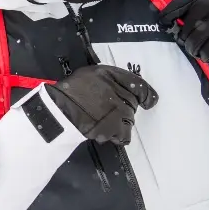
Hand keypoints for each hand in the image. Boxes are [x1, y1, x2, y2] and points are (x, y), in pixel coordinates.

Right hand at [44, 64, 158, 144]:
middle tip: (107, 109)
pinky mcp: (115, 129)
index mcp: (113, 76)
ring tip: (102, 120)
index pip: (139, 85)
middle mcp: (120, 93)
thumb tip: (127, 86)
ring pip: (129, 119)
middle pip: (134, 104)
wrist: (60, 111)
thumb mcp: (90, 74)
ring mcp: (119, 112)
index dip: (147, 94)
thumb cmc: (72, 91)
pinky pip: (124, 135)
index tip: (148, 101)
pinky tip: (105, 130)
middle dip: (125, 107)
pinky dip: (117, 135)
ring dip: (120, 122)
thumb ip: (110, 78)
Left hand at [157, 0, 208, 74]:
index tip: (188, 35)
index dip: (184, 34)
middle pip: (194, 43)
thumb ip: (179, 6)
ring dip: (203, 56)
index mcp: (206, 4)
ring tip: (208, 49)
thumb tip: (162, 21)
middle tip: (196, 45)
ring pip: (206, 56)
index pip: (186, 28)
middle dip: (192, 47)